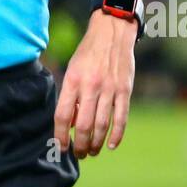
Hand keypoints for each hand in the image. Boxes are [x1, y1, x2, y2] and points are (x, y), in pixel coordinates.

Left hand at [54, 10, 137, 157]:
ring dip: (96, 144)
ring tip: (92, 152)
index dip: (60, 135)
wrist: (112, 32)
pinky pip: (121, 118)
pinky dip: (116, 135)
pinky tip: (110, 145)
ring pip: (102, 125)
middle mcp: (91, 85)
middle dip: (80, 145)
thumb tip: (71, 124)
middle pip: (83, 125)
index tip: (61, 146)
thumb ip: (71, 96)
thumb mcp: (73, 69)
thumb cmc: (88, 53)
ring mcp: (110, 88)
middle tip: (79, 154)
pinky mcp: (125, 90)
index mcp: (73, 80)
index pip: (63, 115)